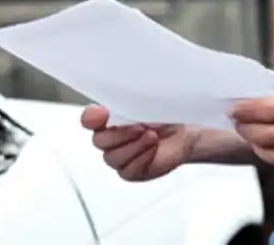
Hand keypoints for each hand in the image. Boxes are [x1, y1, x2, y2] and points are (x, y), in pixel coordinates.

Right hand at [81, 104, 198, 181]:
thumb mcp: (148, 104)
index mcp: (108, 119)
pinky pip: (128, 170)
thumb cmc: (164, 117)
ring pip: (113, 157)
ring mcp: (118, 157)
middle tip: (140, 126)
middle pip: (99, 141)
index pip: (89, 119)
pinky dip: (142, 157)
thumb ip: (131, 102)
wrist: (184, 134)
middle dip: (120, 133)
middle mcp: (109, 139)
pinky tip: (153, 148)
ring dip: (134, 146)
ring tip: (152, 136)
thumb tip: (120, 101)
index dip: (92, 118)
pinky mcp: (130, 172)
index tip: (102, 113)